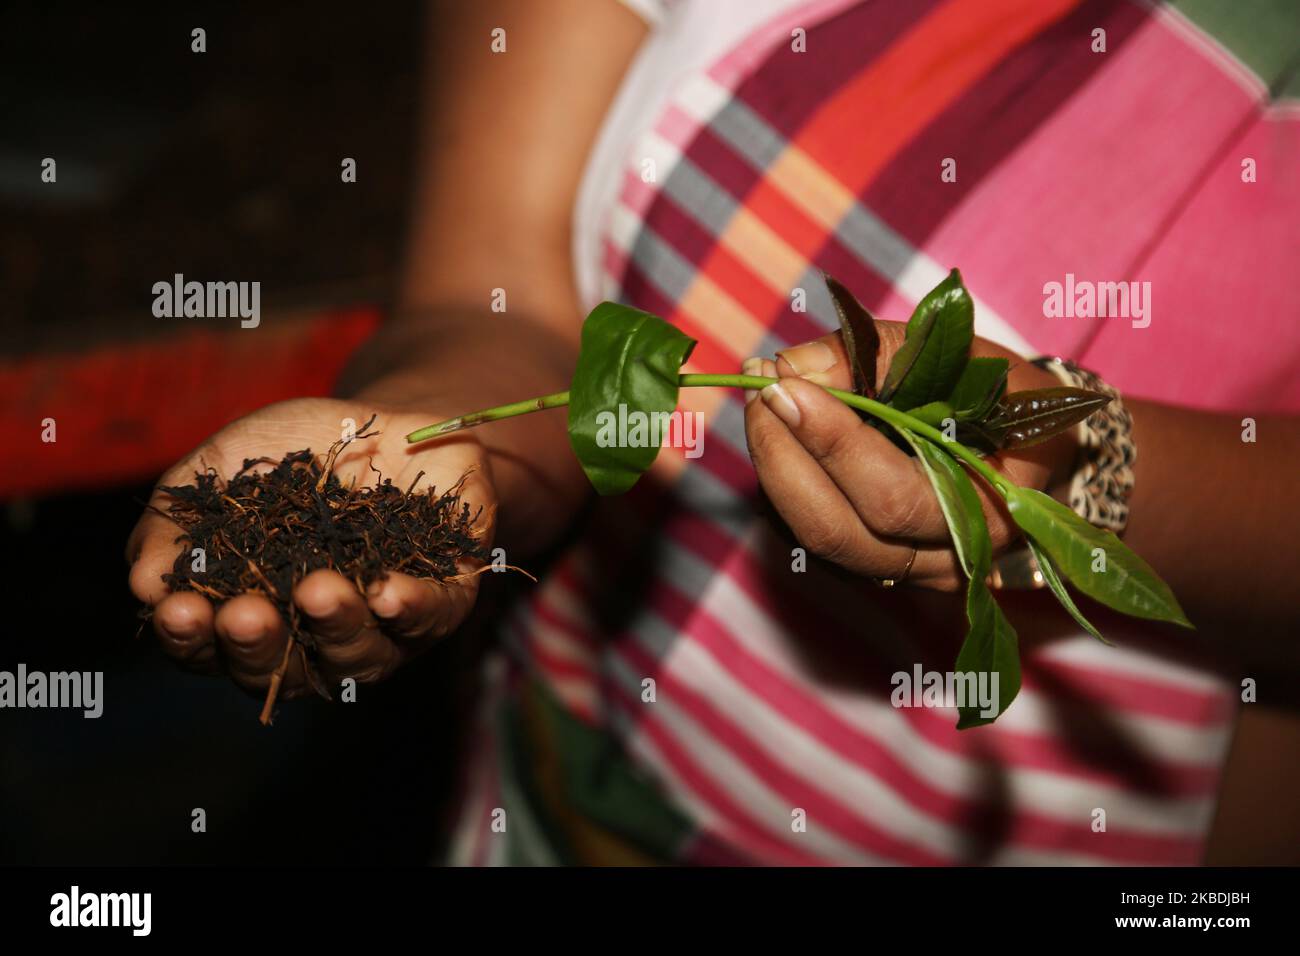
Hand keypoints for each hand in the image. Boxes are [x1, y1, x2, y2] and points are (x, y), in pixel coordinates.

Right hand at [127, 397, 495, 700]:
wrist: (392, 420)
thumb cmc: (296, 453)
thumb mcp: (225, 469)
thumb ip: (179, 520)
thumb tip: (141, 583)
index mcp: (257, 616)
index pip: (214, 650)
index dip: (194, 638)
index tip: (180, 608)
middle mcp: (319, 639)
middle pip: (284, 669)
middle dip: (260, 646)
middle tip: (244, 614)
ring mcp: (385, 628)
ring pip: (360, 656)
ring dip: (337, 627)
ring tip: (317, 592)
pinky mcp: (446, 598)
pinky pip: (433, 617)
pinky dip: (412, 609)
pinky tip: (389, 592)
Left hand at [743, 327, 1075, 591]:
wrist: (1043, 449)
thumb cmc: (1010, 397)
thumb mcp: (968, 356)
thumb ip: (882, 354)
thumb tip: (796, 365)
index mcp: (991, 511)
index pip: (892, 497)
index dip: (831, 443)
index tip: (784, 383)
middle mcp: (947, 559)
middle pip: (839, 531)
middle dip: (784, 454)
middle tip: (759, 386)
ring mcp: (907, 570)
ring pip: (818, 539)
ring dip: (775, 466)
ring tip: (760, 398)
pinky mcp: (874, 563)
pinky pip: (815, 532)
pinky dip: (785, 480)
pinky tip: (776, 428)